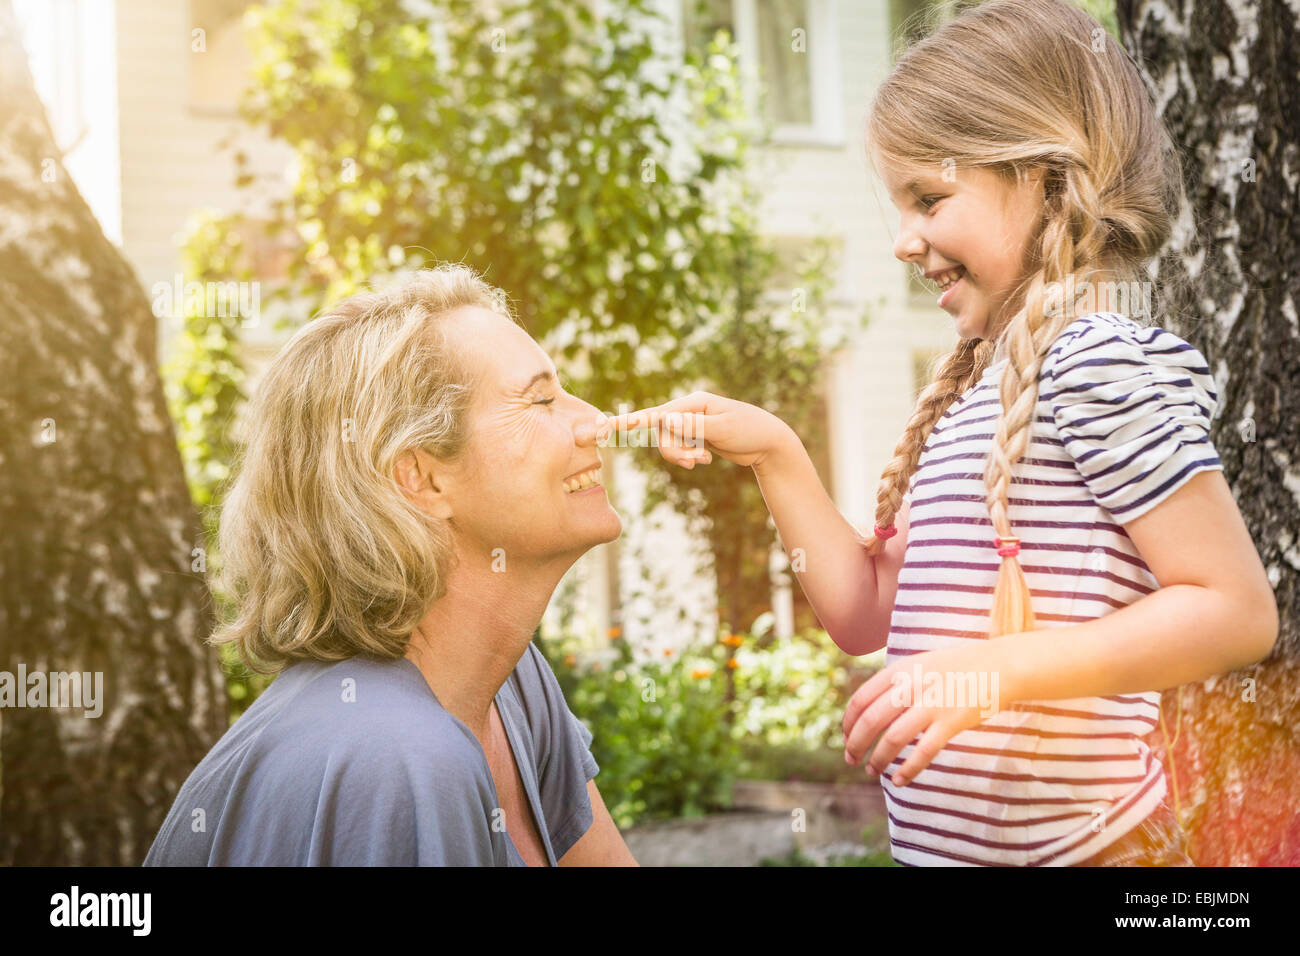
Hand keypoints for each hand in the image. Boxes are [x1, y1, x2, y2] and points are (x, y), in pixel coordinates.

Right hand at [603, 391, 793, 470]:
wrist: (769, 443)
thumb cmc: (751, 431)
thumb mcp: (724, 429)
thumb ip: (695, 425)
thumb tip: (667, 420)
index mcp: (693, 402)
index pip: (656, 414)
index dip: (629, 422)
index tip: (605, 427)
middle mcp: (688, 410)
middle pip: (662, 435)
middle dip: (675, 452)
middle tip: (696, 461)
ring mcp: (691, 423)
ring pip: (669, 445)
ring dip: (683, 457)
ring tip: (704, 460)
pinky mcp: (695, 436)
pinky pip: (678, 450)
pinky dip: (688, 458)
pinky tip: (706, 458)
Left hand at [841, 642, 1012, 785]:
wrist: (999, 665)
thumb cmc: (956, 669)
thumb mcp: (919, 665)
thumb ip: (895, 684)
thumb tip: (867, 712)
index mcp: (900, 670)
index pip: (861, 700)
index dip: (848, 723)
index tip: (845, 738)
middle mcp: (912, 685)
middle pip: (871, 720)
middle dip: (855, 744)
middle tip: (851, 760)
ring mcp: (932, 703)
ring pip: (893, 738)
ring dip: (878, 759)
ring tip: (872, 771)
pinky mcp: (952, 722)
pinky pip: (923, 751)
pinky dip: (908, 770)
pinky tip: (899, 781)